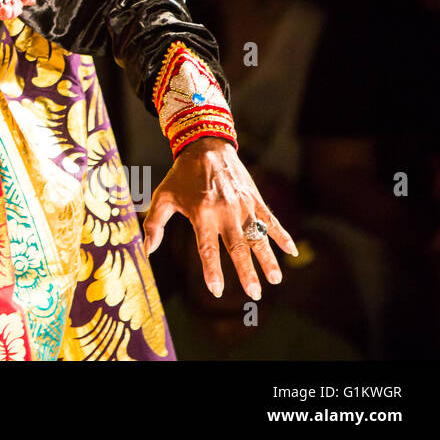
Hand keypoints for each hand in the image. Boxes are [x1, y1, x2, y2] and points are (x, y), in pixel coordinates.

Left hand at [142, 137, 297, 299]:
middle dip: (246, 273)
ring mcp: (242, 205)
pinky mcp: (254, 198)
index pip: (208, 249)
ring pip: (258, 236)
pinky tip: (292, 251)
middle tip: (254, 294)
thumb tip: (147, 251)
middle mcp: (224, 211)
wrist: (205, 145)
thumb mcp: (162, 197)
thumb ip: (154, 224)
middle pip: (237, 248)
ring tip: (275, 280)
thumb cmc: (180, 175)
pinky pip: (271, 219)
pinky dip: (282, 235)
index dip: (212, 271)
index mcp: (201, 214)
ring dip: (268, 259)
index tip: (217, 291)